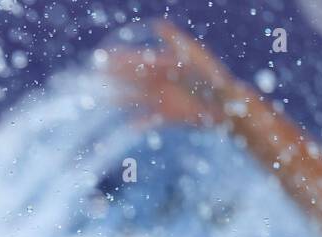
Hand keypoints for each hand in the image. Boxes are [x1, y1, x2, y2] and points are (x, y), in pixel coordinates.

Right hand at [105, 22, 241, 127]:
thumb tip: (157, 25)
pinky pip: (148, 121)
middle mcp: (161, 82)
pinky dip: (139, 124)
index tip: (104, 56)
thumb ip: (175, 41)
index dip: (121, 58)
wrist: (226, 104)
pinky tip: (129, 126)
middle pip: (133, 78)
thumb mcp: (194, 55)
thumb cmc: (212, 76)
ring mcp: (162, 99)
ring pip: (136, 98)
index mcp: (166, 65)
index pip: (138, 60)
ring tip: (105, 98)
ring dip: (121, 98)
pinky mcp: (167, 117)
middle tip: (96, 74)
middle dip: (115, 76)